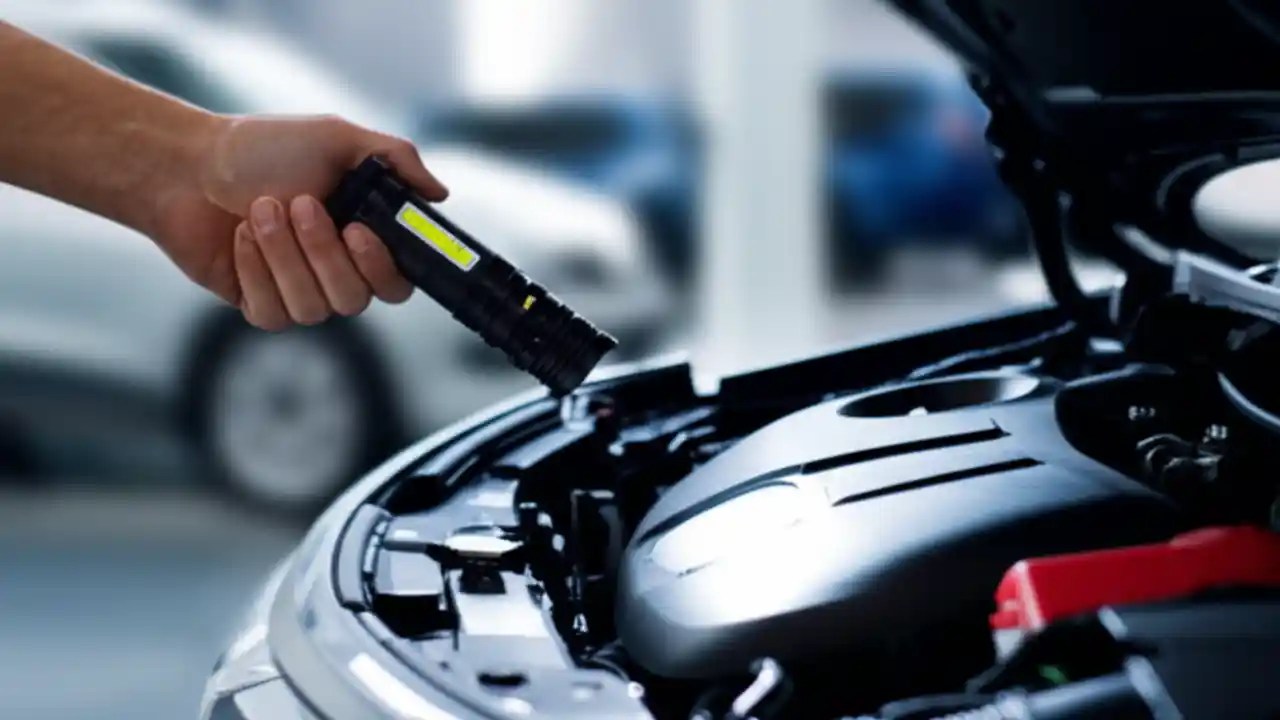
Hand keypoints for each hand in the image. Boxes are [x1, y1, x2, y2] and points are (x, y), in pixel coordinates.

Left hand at [151, 115, 446, 329]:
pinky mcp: (260, 306)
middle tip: (297, 202)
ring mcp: (299, 292)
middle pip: (356, 299)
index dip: (384, 266)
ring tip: (259, 209)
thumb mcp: (338, 138)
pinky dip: (256, 271)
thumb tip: (440, 194)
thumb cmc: (263, 148)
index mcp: (364, 239)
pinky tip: (240, 237)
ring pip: (313, 308)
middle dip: (322, 251)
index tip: (358, 229)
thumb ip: (396, 159)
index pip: (399, 283)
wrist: (188, 164)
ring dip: (283, 254)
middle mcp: (337, 272)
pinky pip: (274, 314)